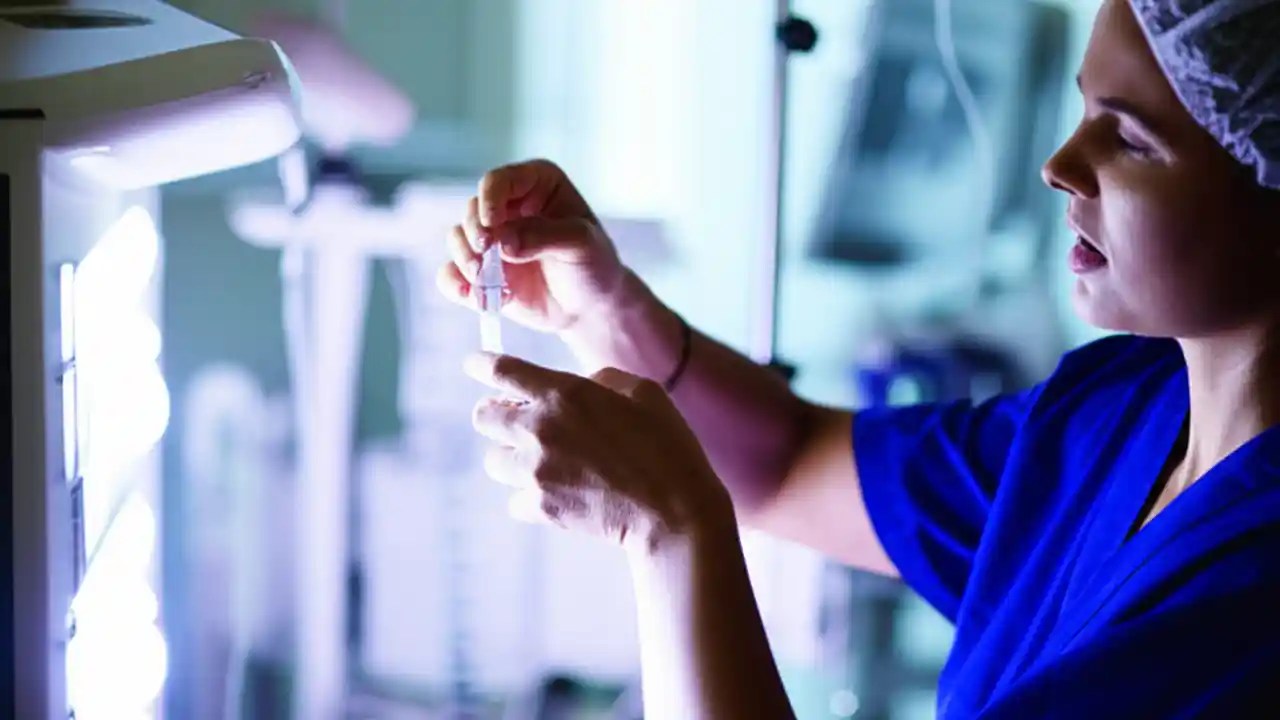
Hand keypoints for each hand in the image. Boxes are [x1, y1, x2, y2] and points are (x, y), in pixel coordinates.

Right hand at [438, 159, 632, 333]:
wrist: (590, 307)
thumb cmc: (594, 265)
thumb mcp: (581, 244)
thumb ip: (544, 237)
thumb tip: (503, 244)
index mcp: (535, 185)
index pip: (498, 181)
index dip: (489, 200)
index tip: (492, 226)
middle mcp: (507, 207)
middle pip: (473, 210)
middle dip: (474, 234)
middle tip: (485, 255)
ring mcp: (491, 240)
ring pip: (458, 238)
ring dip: (465, 259)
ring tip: (484, 282)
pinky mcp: (481, 271)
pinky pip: (452, 273)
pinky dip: (457, 285)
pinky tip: (475, 298)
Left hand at [466, 353, 731, 552]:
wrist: (674, 512)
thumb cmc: (667, 447)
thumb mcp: (644, 392)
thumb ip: (601, 381)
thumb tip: (579, 386)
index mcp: (563, 393)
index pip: (501, 370)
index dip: (481, 365)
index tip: (474, 365)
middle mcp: (539, 428)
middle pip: (482, 417)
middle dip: (496, 416)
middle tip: (519, 422)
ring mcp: (535, 470)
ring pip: (494, 461)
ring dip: (513, 460)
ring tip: (547, 464)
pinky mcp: (539, 506)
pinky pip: (515, 500)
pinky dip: (531, 499)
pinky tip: (559, 495)